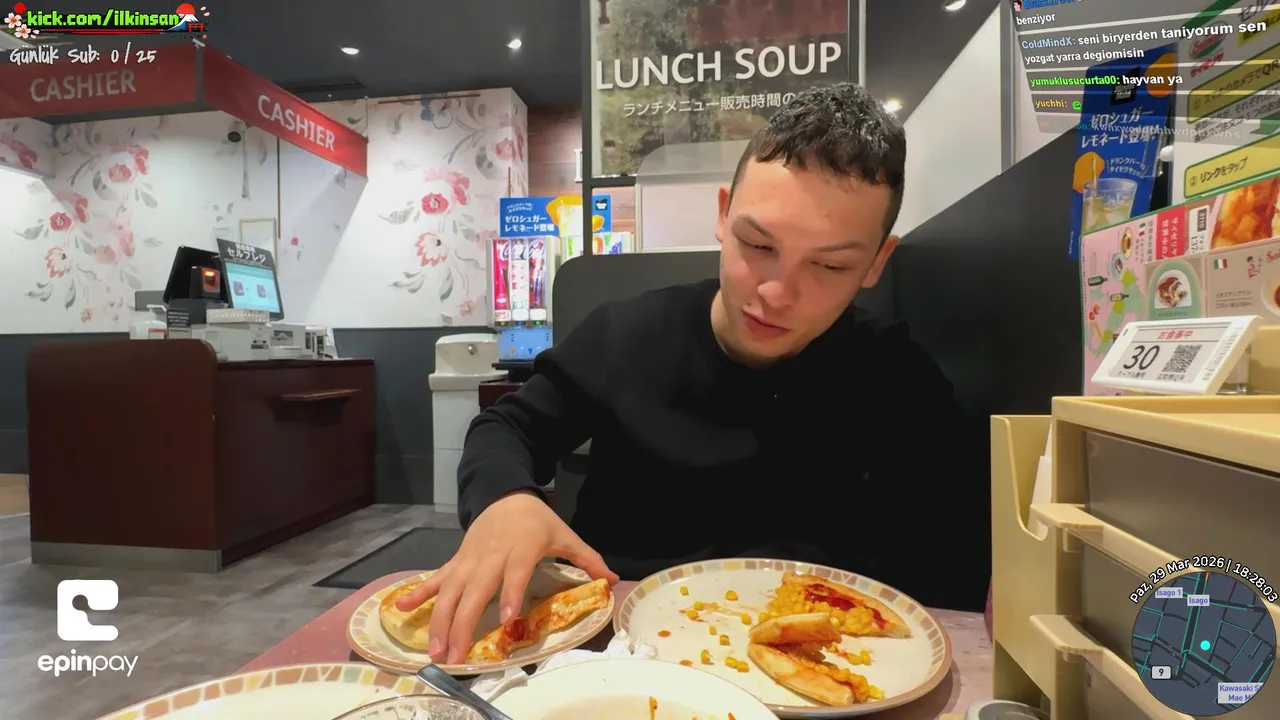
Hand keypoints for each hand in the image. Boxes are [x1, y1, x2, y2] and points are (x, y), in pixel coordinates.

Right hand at [393, 490, 617, 662]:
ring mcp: (469, 559)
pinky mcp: (456, 561)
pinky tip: (401, 610)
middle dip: (463, 623)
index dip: (510, 595)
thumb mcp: (564, 534)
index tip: (506, 620)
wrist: (504, 492)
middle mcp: (491, 555)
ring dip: (439, 621)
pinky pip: (435, 579)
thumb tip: (611, 579)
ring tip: (434, 650)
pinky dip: (418, 594)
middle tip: (455, 654)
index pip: (514, 573)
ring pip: (450, 592)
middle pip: (475, 591)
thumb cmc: (537, 519)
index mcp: (520, 547)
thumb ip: (586, 557)